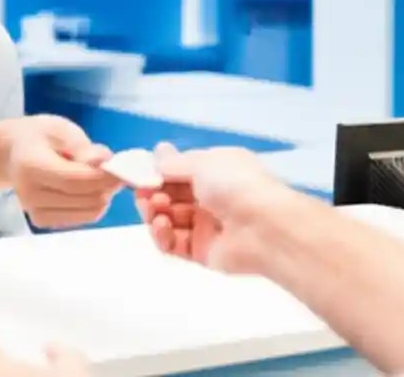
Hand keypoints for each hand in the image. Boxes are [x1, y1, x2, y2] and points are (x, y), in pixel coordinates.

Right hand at [1, 116, 120, 228]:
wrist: (13, 153)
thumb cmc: (39, 136)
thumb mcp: (60, 129)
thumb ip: (81, 146)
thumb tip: (104, 161)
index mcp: (31, 167)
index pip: (74, 181)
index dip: (103, 177)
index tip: (121, 167)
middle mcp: (30, 195)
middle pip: (84, 199)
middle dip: (107, 185)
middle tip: (113, 169)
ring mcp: (35, 212)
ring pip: (88, 213)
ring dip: (103, 195)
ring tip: (99, 176)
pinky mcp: (43, 222)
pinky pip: (82, 218)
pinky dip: (93, 204)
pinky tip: (88, 189)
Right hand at [135, 143, 294, 273]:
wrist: (265, 227)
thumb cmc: (236, 184)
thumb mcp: (202, 162)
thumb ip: (174, 163)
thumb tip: (158, 152)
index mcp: (215, 171)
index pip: (179, 172)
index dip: (157, 173)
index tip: (139, 174)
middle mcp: (211, 198)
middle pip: (170, 197)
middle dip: (152, 194)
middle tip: (143, 194)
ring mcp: (206, 226)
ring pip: (169, 221)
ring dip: (155, 214)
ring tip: (156, 210)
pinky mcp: (202, 252)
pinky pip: (174, 245)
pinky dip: (163, 236)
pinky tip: (161, 227)